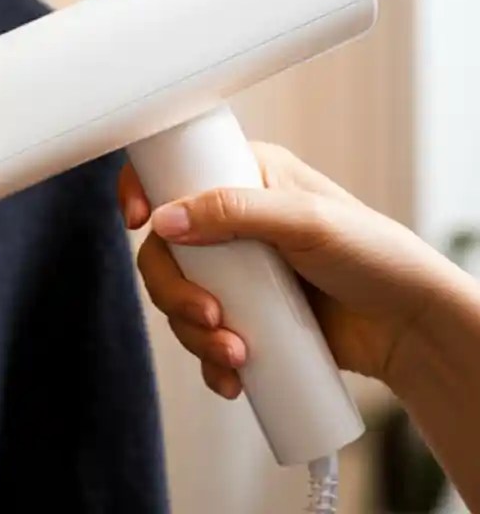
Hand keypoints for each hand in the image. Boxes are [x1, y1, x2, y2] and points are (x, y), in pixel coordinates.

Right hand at [119, 142, 463, 398]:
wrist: (409, 327)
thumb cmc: (376, 256)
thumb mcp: (307, 221)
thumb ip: (235, 210)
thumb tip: (163, 220)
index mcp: (244, 177)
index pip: (172, 171)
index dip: (142, 192)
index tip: (138, 221)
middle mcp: (231, 221)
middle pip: (163, 251)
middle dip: (174, 292)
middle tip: (208, 316)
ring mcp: (234, 272)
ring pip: (176, 299)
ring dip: (193, 334)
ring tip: (236, 355)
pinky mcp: (242, 316)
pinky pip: (200, 338)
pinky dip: (207, 361)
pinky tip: (231, 377)